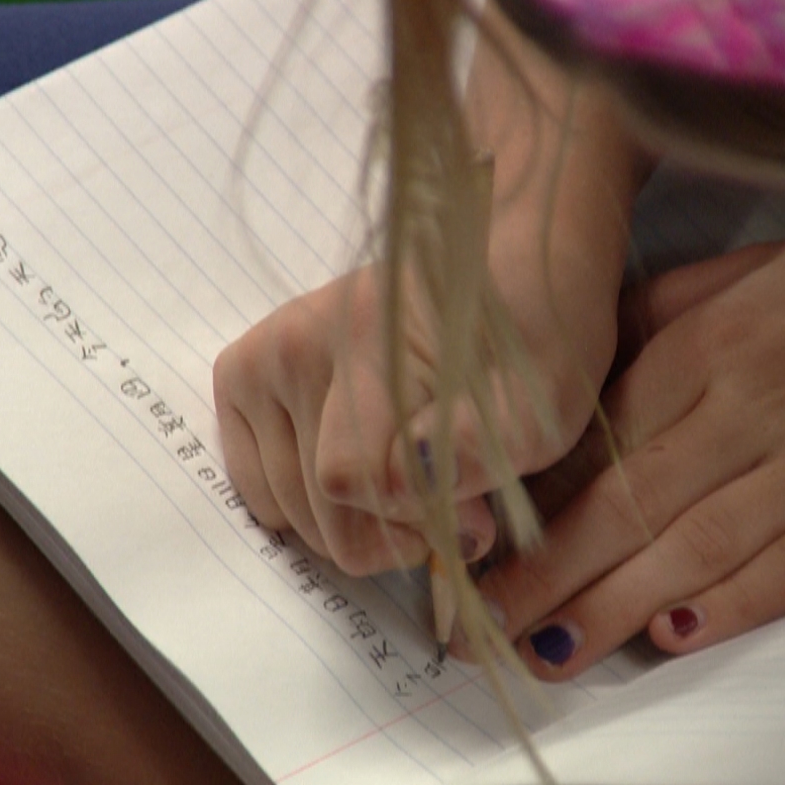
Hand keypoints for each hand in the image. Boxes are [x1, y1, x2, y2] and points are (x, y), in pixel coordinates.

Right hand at [210, 5, 640, 575]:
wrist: (501, 251)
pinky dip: (302, 501)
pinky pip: (254, 486)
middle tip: (449, 507)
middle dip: (386, 534)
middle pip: (316, 508)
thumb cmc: (534, 332)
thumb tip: (416, 476)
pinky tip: (355, 470)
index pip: (352, 484)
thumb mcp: (542, 401)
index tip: (473, 518)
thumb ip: (481, 447)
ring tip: (408, 485)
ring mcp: (261, 357)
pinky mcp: (242, 372)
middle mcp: (295, 344)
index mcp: (368, 342)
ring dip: (349, 521)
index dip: (413, 527)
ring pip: (283, 508)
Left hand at [481, 220, 784, 677]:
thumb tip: (565, 364)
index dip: (526, 502)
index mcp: (709, 344)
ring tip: (544, 653)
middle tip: (473, 627)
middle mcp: (753, 406)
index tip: (466, 547)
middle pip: (625, 503)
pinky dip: (733, 606)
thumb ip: (658, 315)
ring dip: (610, 607)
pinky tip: (673, 641)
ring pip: (693, 546)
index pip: (591, 438)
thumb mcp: (754, 271)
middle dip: (541, 572)